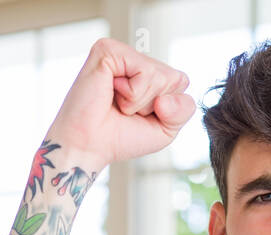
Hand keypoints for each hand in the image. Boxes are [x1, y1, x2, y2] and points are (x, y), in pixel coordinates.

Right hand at [44, 37, 196, 169]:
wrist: (87, 148)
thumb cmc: (119, 139)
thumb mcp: (164, 130)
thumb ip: (183, 110)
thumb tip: (166, 96)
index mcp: (146, 73)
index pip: (181, 82)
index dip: (167, 109)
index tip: (138, 117)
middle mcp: (134, 60)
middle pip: (174, 78)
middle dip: (153, 105)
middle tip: (124, 111)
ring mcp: (120, 53)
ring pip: (160, 75)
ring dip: (140, 102)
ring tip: (116, 104)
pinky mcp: (108, 51)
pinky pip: (145, 71)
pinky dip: (132, 94)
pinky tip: (111, 94)